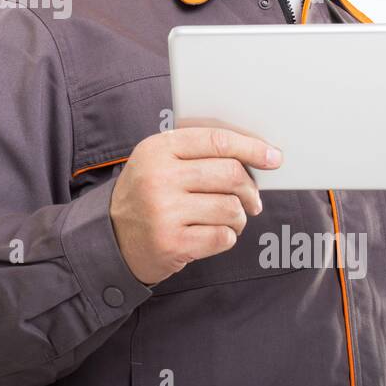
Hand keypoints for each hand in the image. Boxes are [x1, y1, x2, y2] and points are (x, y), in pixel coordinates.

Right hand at [108, 126, 282, 286]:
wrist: (112, 239)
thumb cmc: (148, 195)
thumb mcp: (159, 162)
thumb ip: (198, 152)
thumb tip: (257, 153)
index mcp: (157, 149)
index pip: (216, 141)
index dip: (251, 148)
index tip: (273, 158)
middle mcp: (158, 177)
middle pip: (230, 174)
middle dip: (251, 189)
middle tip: (253, 199)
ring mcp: (164, 212)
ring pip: (231, 208)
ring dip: (239, 217)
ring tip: (228, 220)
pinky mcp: (172, 243)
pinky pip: (223, 237)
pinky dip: (227, 237)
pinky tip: (212, 235)